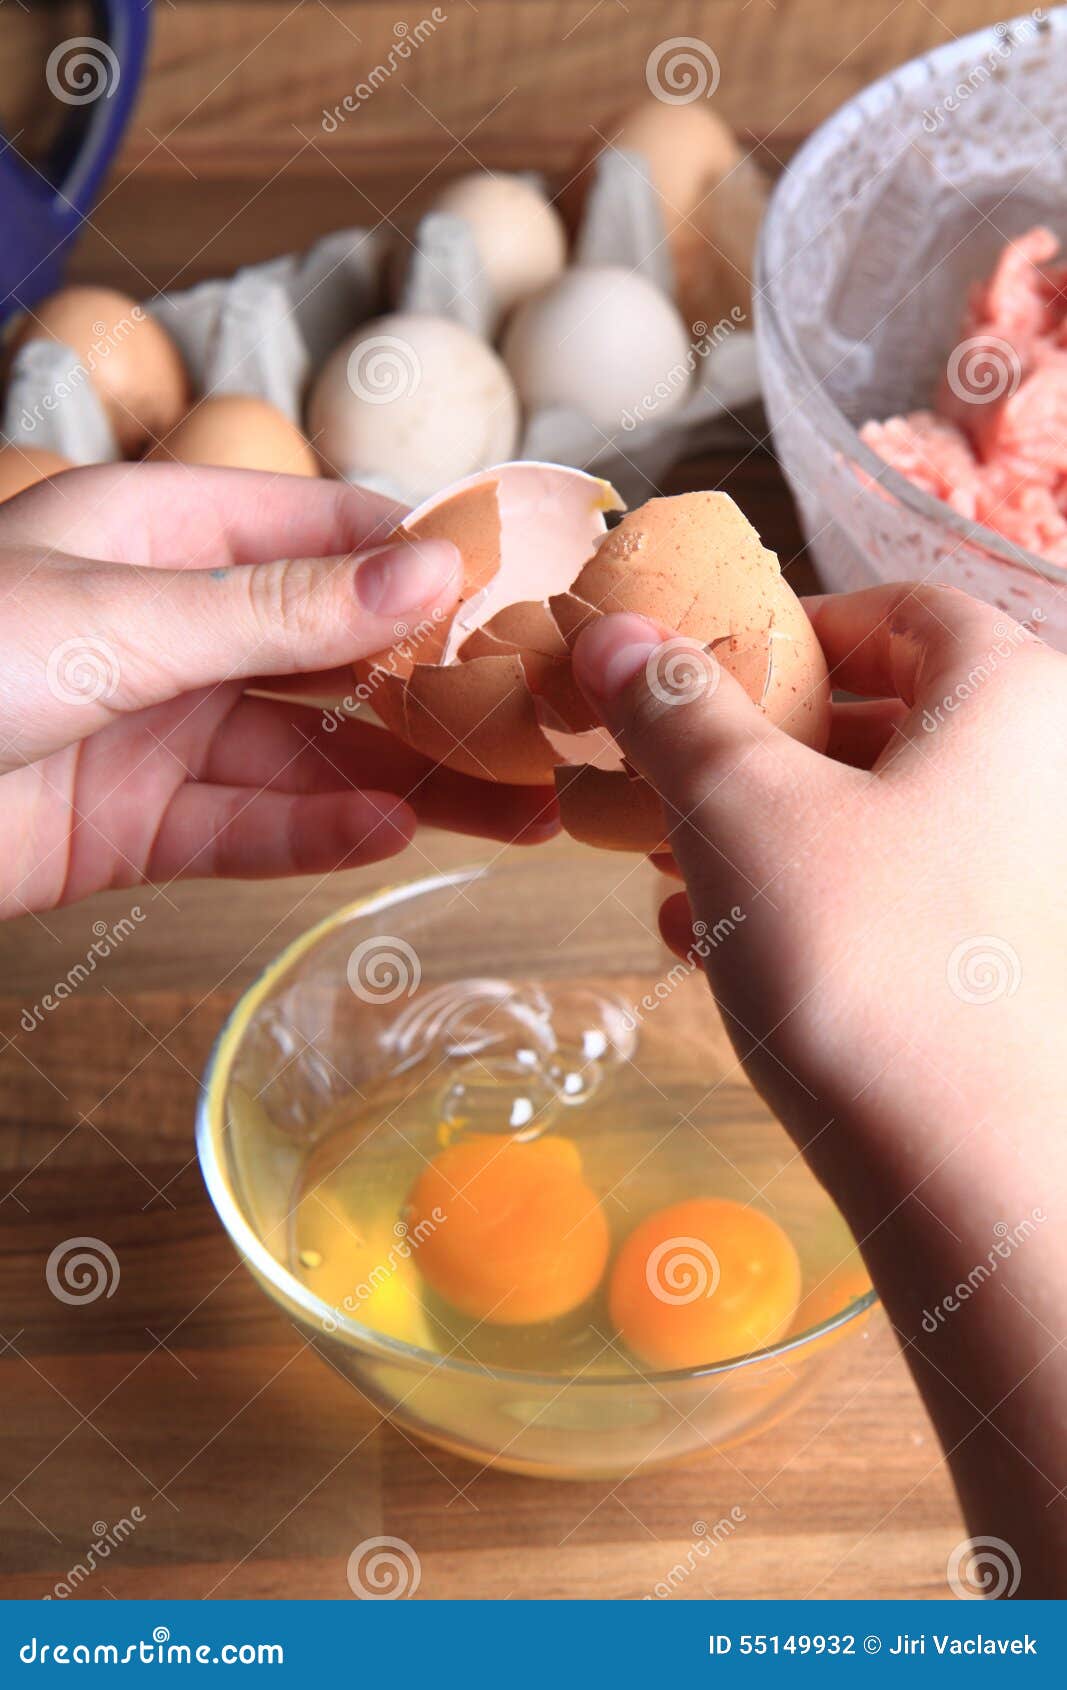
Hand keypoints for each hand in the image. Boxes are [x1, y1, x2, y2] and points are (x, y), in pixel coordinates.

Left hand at [0, 462, 557, 915]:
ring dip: (404, 779)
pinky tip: (395, 836)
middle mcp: (169, 629)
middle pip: (335, 656)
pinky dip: (318, 836)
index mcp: (160, 531)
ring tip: (509, 807)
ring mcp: (155, 731)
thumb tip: (429, 567)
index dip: (427, 561)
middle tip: (539, 727)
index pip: (328, 533)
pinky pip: (248, 828)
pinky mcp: (134, 827)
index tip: (526, 596)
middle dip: (435, 690)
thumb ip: (281, 609)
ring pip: (308, 754)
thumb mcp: (123, 614)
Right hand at [573, 584, 1066, 1591]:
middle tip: (670, 770)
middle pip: (892, 717)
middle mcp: (1043, 781)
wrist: (971, 1176)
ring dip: (773, 828)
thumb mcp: (741, 809)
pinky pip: (901, 900)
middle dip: (767, 742)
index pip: (905, 611)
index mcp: (1011, 700)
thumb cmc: (865, 959)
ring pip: (887, 818)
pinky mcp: (1009, 970)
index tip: (706, 663)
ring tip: (671, 867)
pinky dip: (810, 902)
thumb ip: (675, 710)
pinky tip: (715, 946)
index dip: (797, 623)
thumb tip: (614, 633)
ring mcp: (1032, 882)